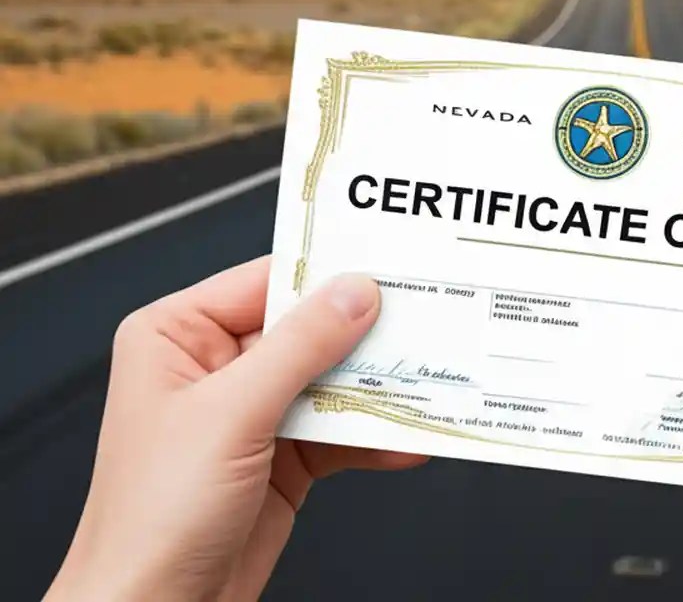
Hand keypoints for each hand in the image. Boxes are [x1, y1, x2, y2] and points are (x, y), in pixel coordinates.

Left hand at [47, 257, 427, 600]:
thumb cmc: (151, 517)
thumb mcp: (230, 414)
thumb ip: (299, 348)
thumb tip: (354, 294)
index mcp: (176, 335)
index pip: (265, 281)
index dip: (326, 274)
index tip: (387, 267)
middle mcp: (214, 367)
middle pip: (308, 331)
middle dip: (364, 336)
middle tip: (422, 323)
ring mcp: (251, 415)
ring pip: (331, 382)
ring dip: (378, 388)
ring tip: (427, 381)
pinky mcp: (282, 458)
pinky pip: (340, 432)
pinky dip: (375, 436)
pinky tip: (408, 437)